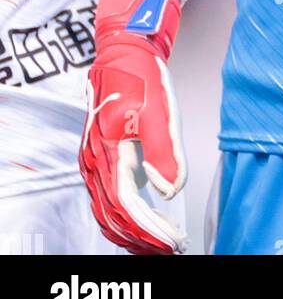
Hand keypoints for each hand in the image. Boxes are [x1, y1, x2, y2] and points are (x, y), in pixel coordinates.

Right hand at [79, 0, 188, 254]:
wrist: (124, 50)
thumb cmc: (142, 76)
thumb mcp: (160, 111)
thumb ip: (165, 153)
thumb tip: (169, 192)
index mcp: (107, 153)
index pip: (128, 206)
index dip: (151, 229)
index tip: (174, 240)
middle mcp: (94, 162)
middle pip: (114, 217)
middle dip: (143, 239)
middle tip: (172, 247)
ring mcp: (93, 160)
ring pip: (107, 211)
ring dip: (132, 232)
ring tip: (161, 242)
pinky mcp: (100, 156)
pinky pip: (107, 198)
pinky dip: (124, 216)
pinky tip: (146, 218)